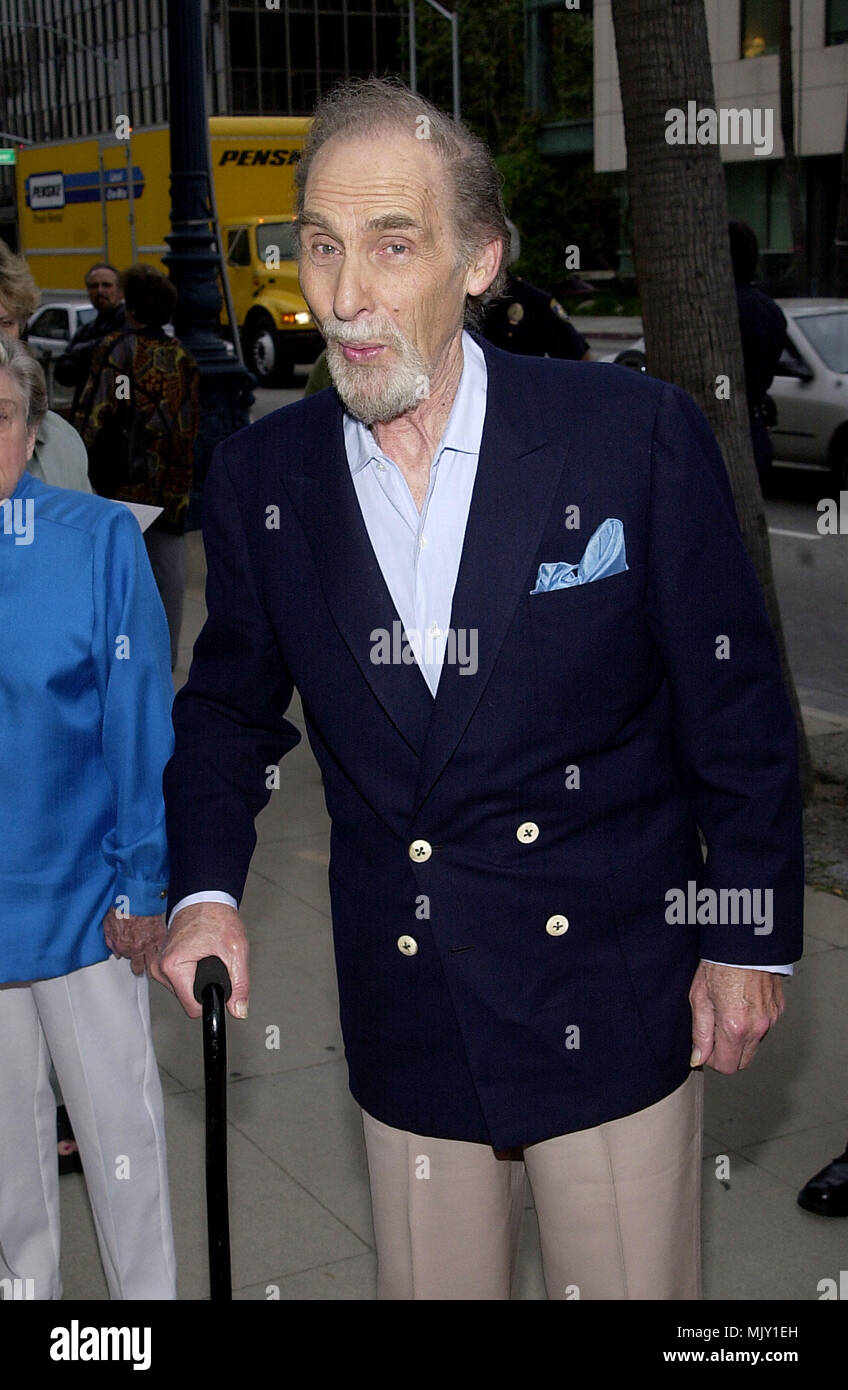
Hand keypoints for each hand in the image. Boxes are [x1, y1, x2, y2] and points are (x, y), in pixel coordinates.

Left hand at [103, 908, 166, 975]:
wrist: (137, 898)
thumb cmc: (122, 907)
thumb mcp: (108, 924)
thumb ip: (110, 942)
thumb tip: (115, 953)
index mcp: (122, 946)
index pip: (125, 958)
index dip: (127, 955)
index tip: (129, 955)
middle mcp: (136, 948)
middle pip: (139, 966)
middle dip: (139, 969)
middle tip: (140, 970)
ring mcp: (149, 943)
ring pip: (152, 962)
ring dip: (151, 964)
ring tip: (151, 966)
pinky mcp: (160, 936)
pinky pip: (162, 950)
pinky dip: (161, 952)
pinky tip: (160, 954)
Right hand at [150, 901, 248, 1021]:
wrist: (205, 898)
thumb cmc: (217, 917)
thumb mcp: (236, 950)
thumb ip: (239, 984)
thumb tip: (239, 1010)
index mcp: (173, 966)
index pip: (192, 1007)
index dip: (211, 1000)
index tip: (220, 986)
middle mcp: (160, 968)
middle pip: (188, 999)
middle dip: (205, 986)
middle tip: (215, 963)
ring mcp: (159, 966)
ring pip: (184, 991)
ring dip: (198, 979)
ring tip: (207, 957)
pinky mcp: (162, 963)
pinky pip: (180, 981)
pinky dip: (192, 973)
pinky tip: (199, 958)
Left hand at [689, 961, 784, 1072]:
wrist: (745, 943)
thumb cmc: (719, 965)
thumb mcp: (700, 998)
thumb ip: (700, 1033)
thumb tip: (698, 1059)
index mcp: (735, 1027)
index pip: (726, 1066)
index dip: (712, 1060)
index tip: (705, 1046)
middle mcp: (757, 1028)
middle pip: (742, 1061)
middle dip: (727, 1053)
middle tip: (715, 1030)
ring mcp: (771, 1019)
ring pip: (754, 1045)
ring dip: (740, 1038)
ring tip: (728, 1011)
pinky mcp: (779, 1010)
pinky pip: (764, 1028)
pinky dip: (752, 1024)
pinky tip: (742, 1004)